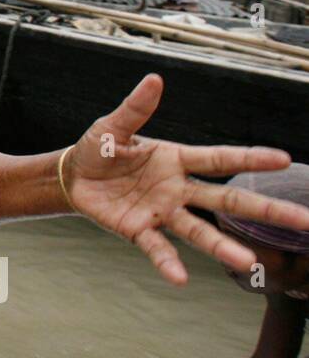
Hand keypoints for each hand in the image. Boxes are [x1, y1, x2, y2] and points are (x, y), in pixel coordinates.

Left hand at [65, 74, 308, 284]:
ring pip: (198, 231)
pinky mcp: (138, 230)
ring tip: (247, 262)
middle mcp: (177, 188)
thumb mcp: (113, 126)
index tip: (284, 159)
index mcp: (176, 159)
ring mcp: (161, 212)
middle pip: (227, 200)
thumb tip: (154, 79)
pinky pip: (157, 248)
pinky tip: (180, 278)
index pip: (220, 158)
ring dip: (222, 246)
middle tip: (304, 221)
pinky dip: (168, 263)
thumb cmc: (99, 149)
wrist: (72, 177)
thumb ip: (135, 109)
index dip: (251, 158)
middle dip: (265, 210)